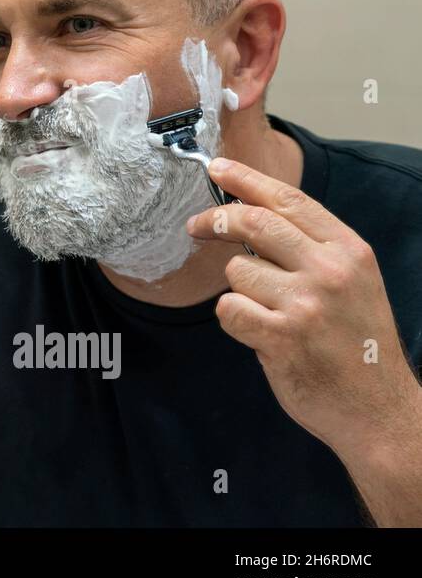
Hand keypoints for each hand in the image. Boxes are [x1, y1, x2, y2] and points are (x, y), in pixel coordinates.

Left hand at [186, 157, 421, 456]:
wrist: (380, 410)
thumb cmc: (357, 344)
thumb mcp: (353, 283)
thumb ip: (311, 248)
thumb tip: (250, 214)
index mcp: (349, 251)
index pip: (288, 200)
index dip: (246, 180)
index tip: (217, 168)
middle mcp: (330, 271)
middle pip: (253, 223)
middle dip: (216, 220)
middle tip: (196, 226)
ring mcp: (305, 304)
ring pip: (236, 271)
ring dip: (239, 291)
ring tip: (268, 315)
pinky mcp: (281, 337)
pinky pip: (229, 309)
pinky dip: (234, 320)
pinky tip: (260, 336)